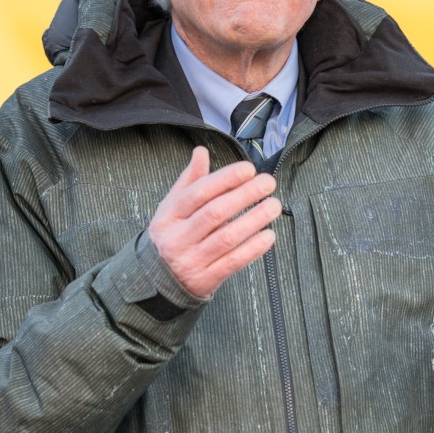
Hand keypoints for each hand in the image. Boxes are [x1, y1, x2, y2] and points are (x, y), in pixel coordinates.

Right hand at [149, 147, 281, 298]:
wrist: (159, 280)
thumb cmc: (172, 235)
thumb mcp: (172, 208)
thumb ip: (189, 181)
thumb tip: (201, 152)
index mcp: (168, 216)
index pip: (198, 193)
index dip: (224, 179)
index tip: (248, 169)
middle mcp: (177, 238)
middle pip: (214, 213)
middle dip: (244, 196)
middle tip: (268, 183)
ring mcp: (191, 261)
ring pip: (227, 238)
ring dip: (254, 220)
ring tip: (274, 205)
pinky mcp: (206, 280)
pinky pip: (233, 262)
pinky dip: (253, 248)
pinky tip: (269, 235)